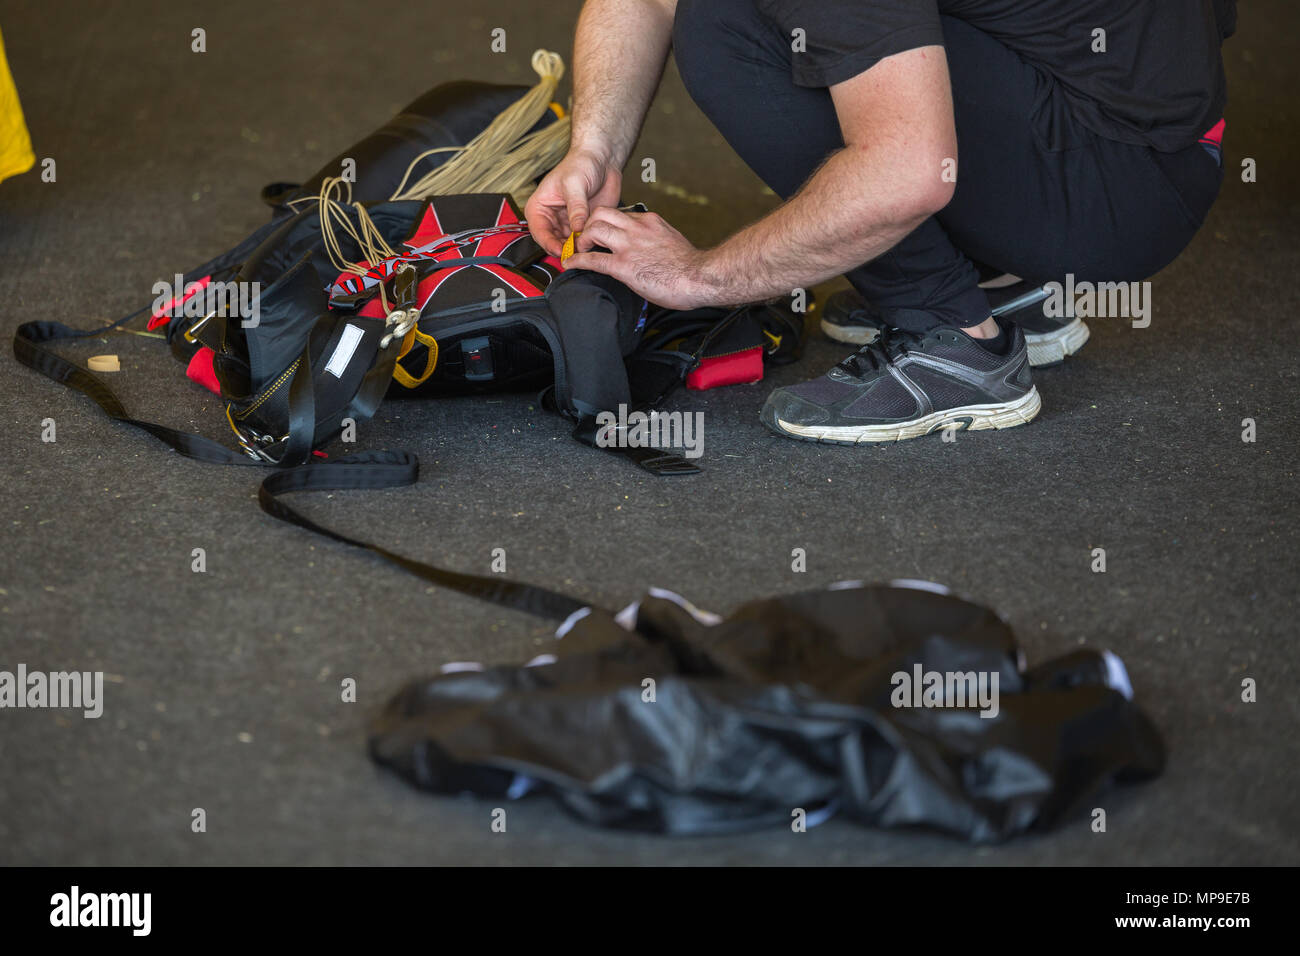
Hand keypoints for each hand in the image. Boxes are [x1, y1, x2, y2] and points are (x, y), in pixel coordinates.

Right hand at [525, 149, 622, 256]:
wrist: (602, 160)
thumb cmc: (581, 164)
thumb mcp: (575, 184)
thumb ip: (576, 208)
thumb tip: (577, 229)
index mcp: (540, 206)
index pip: (539, 231)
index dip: (548, 243)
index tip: (560, 250)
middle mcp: (551, 218)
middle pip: (552, 242)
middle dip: (563, 249)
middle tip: (575, 254)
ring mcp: (567, 223)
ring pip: (567, 245)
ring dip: (576, 248)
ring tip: (586, 248)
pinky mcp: (582, 226)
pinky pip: (582, 241)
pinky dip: (587, 244)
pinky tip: (594, 242)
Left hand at [564, 207, 714, 309]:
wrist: (701, 277)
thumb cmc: (692, 266)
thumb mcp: (672, 241)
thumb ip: (657, 240)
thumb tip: (650, 248)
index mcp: (650, 221)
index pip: (621, 214)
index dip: (608, 224)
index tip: (604, 233)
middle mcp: (637, 228)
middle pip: (601, 213)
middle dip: (588, 224)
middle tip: (586, 238)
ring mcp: (629, 246)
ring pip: (593, 230)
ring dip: (582, 240)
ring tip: (579, 250)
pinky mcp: (624, 266)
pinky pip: (593, 260)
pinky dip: (577, 261)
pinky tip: (570, 264)